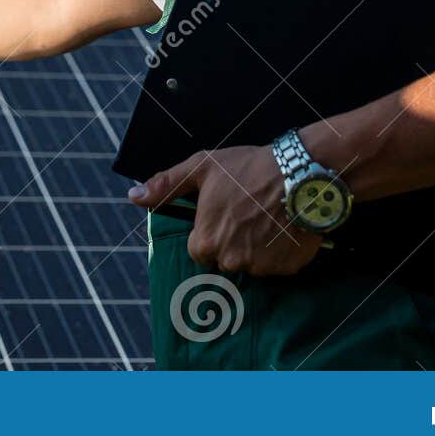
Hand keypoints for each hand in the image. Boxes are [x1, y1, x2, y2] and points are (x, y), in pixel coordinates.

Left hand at [127, 145, 322, 275]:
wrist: (301, 173)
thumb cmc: (249, 168)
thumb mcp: (202, 167)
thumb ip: (166, 186)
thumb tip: (133, 196)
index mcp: (207, 241)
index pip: (200, 250)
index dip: (211, 231)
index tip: (225, 214)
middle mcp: (231, 260)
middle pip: (226, 259)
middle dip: (234, 240)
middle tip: (249, 212)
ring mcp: (262, 267)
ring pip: (253, 263)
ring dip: (258, 246)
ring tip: (270, 216)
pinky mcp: (288, 268)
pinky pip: (279, 265)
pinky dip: (282, 250)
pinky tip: (286, 225)